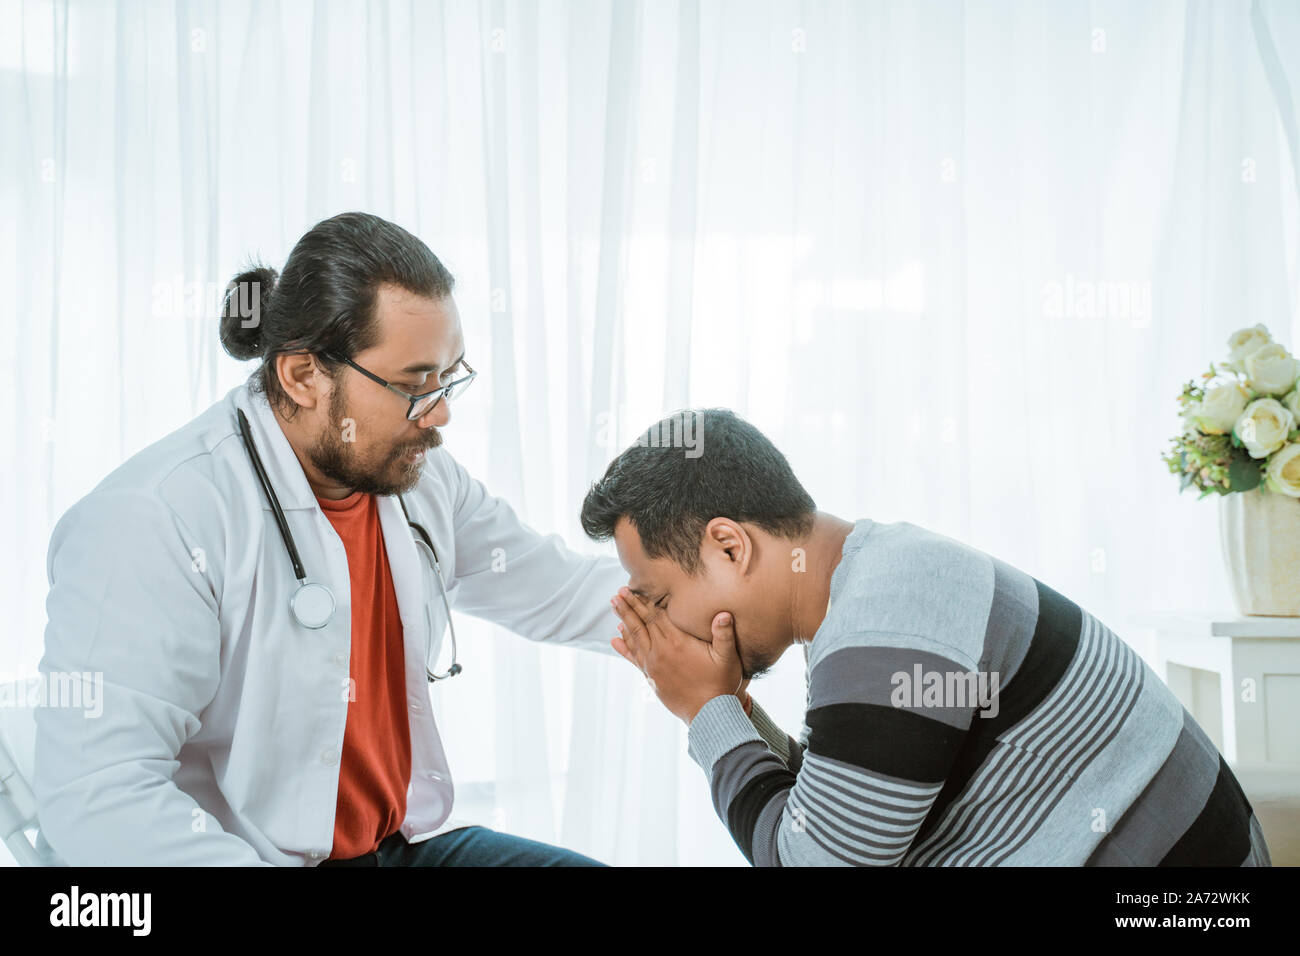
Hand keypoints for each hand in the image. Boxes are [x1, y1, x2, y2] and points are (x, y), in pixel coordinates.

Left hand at [610, 587, 743, 723]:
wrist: (709, 715)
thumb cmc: (721, 684)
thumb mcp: (728, 658)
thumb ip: (724, 635)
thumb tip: (723, 614)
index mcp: (677, 643)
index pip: (656, 616)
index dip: (644, 601)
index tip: (632, 589)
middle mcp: (660, 652)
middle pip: (641, 624)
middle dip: (629, 607)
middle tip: (617, 592)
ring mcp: (653, 666)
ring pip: (634, 639)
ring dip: (624, 621)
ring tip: (615, 607)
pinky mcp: (652, 678)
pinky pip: (634, 658)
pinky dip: (624, 647)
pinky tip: (615, 640)